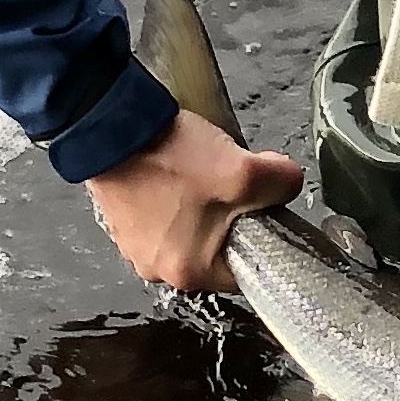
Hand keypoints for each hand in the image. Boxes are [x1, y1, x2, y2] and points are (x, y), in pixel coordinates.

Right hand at [87, 108, 303, 291]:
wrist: (110, 127)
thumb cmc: (170, 159)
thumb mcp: (244, 171)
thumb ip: (283, 184)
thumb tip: (290, 183)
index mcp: (188, 273)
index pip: (246, 270)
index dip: (264, 236)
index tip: (267, 209)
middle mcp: (157, 270)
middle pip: (219, 248)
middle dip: (233, 216)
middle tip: (236, 182)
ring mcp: (135, 246)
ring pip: (192, 230)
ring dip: (205, 203)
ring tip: (203, 170)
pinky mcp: (123, 221)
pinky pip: (165, 216)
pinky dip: (177, 196)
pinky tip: (179, 168)